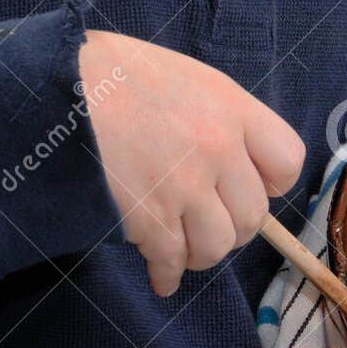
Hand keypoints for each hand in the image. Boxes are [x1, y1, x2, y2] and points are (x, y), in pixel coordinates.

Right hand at [78, 30, 305, 296]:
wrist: (58, 84)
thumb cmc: (112, 72)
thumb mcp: (180, 76)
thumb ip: (213, 116)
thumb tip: (229, 161)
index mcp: (230, 105)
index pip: (288, 161)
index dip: (269, 182)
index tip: (246, 185)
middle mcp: (218, 146)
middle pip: (252, 215)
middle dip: (229, 225)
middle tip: (204, 221)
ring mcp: (186, 184)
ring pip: (217, 246)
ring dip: (200, 253)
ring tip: (180, 244)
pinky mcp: (150, 217)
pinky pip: (173, 262)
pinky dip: (167, 275)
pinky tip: (160, 273)